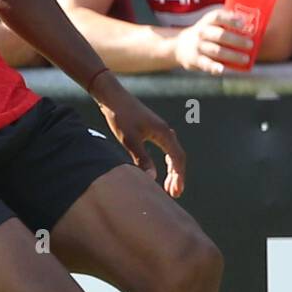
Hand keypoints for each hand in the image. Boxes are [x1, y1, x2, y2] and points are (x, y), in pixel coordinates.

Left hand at [91, 71, 185, 197]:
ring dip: (172, 171)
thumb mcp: (129, 140)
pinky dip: (165, 162)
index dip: (179, 176)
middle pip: (177, 157)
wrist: (112, 97)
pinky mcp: (152, 129)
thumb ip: (142, 159)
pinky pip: (165, 149)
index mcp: (163, 133)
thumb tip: (152, 179)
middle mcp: (165, 131)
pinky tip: (158, 171)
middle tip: (174, 194)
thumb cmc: (121, 116)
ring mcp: (159, 130)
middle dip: (177, 176)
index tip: (176, 192)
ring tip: (168, 187)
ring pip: (172, 153)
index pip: (178, 158)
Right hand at [172, 8, 253, 73]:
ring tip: (245, 58)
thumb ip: (229, 23)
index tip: (243, 23)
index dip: (230, 19)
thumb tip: (257, 21)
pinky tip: (222, 70)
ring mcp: (198, 47)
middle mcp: (201, 33)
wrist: (179, 46)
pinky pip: (205, 64)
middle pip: (219, 35)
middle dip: (236, 40)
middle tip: (250, 44)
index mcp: (207, 21)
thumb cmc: (206, 33)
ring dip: (232, 55)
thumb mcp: (212, 24)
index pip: (217, 17)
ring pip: (216, 50)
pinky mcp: (196, 60)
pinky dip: (214, 67)